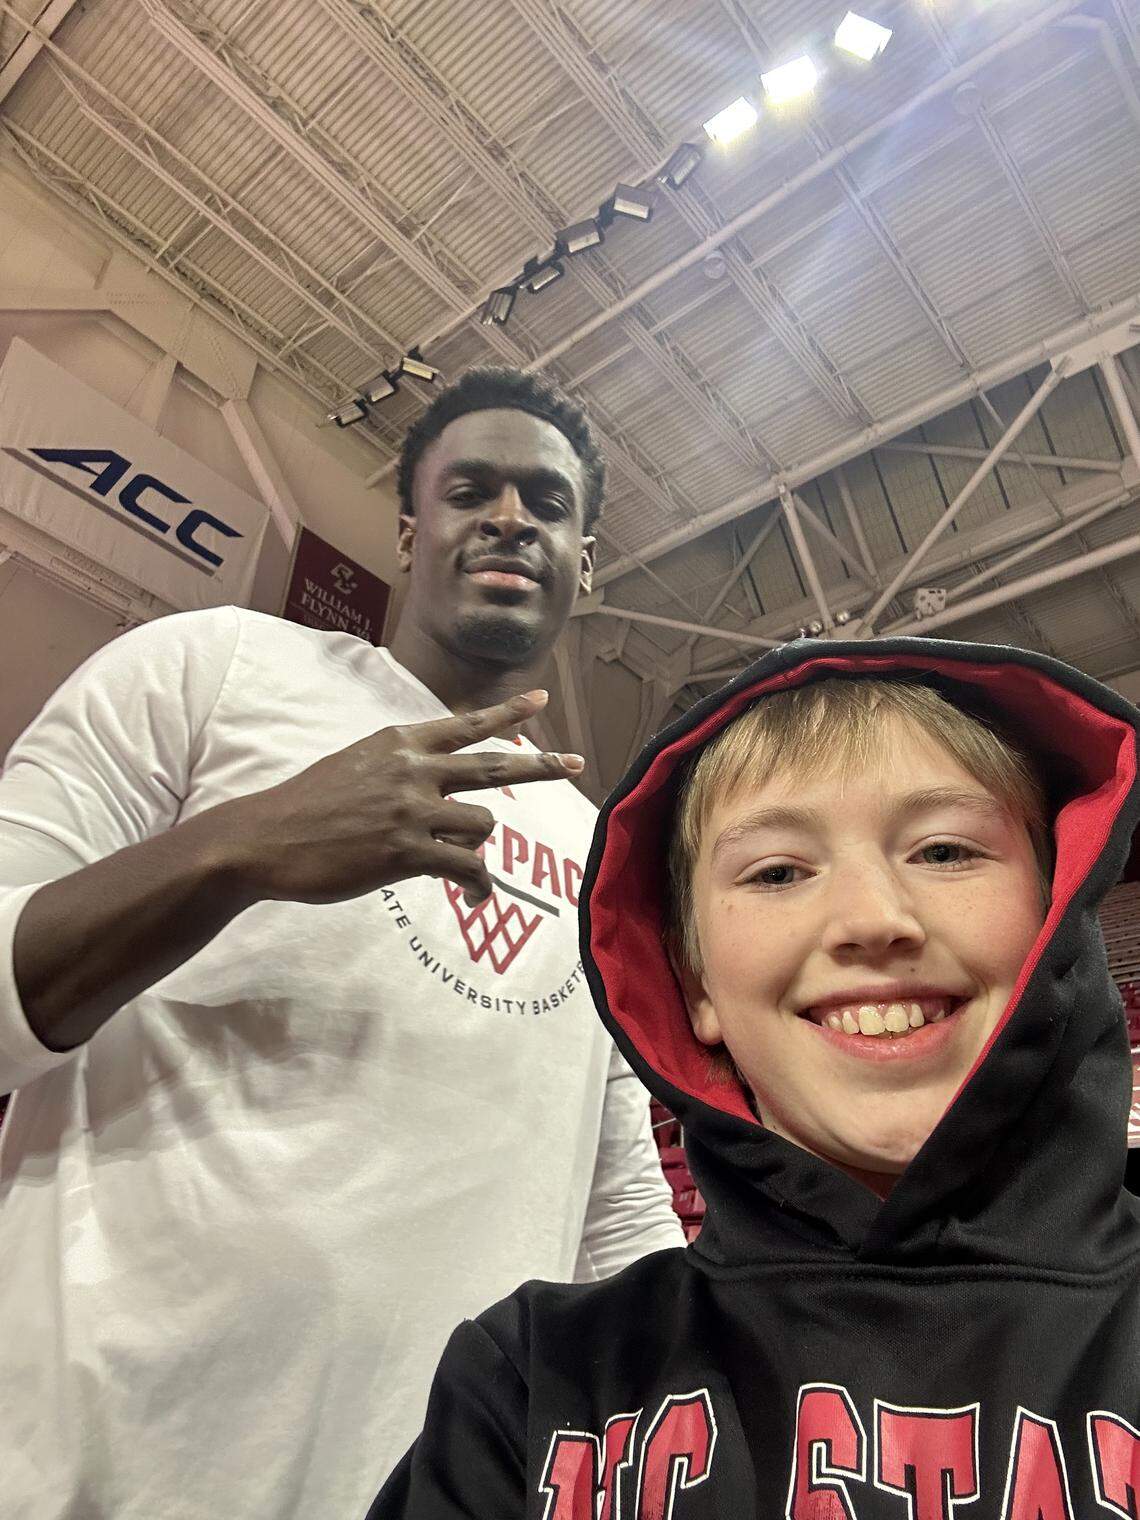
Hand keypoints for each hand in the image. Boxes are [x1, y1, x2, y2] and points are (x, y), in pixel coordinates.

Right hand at [215, 690, 582, 905]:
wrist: (263, 839)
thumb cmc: (304, 807)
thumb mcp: (353, 764)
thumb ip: (398, 767)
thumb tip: (438, 788)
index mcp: (399, 742)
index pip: (464, 724)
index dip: (507, 714)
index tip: (540, 700)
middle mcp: (412, 768)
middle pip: (494, 765)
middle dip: (541, 765)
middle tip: (575, 764)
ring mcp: (411, 809)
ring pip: (482, 825)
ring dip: (476, 849)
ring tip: (457, 868)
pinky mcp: (406, 851)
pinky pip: (467, 868)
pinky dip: (478, 887)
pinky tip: (473, 900)